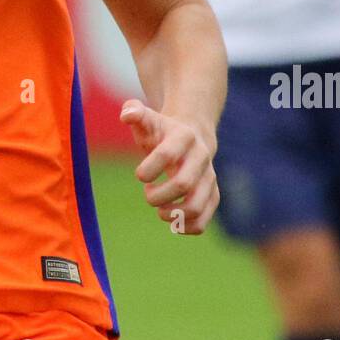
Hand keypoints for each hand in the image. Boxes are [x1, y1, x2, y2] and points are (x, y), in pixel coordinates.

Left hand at [121, 99, 218, 234]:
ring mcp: (210, 178)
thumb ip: (133, 112)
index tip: (139, 175)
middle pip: (183, 184)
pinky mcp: (212, 196)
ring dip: (172, 215)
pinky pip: (203, 221)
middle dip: (157, 196)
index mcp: (184, 136)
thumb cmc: (161, 132)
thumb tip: (127, 114)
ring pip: (197, 207)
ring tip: (160, 210)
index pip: (167, 154)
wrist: (192, 138)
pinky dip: (185, 228)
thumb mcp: (147, 120)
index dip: (148, 169)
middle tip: (148, 193)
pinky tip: (171, 220)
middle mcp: (201, 157)